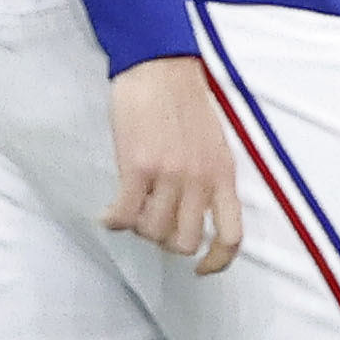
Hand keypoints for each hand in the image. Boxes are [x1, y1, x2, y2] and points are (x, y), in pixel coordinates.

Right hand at [104, 56, 244, 275]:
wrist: (160, 69)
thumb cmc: (187, 105)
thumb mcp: (215, 145)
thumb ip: (210, 179)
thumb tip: (195, 213)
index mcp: (224, 175)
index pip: (231, 235)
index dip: (217, 262)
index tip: (201, 269)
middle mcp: (200, 180)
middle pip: (182, 241)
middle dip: (164, 240)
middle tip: (152, 221)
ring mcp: (169, 175)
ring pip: (152, 231)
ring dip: (138, 228)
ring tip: (131, 209)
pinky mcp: (137, 167)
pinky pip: (123, 214)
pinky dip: (113, 221)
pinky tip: (108, 214)